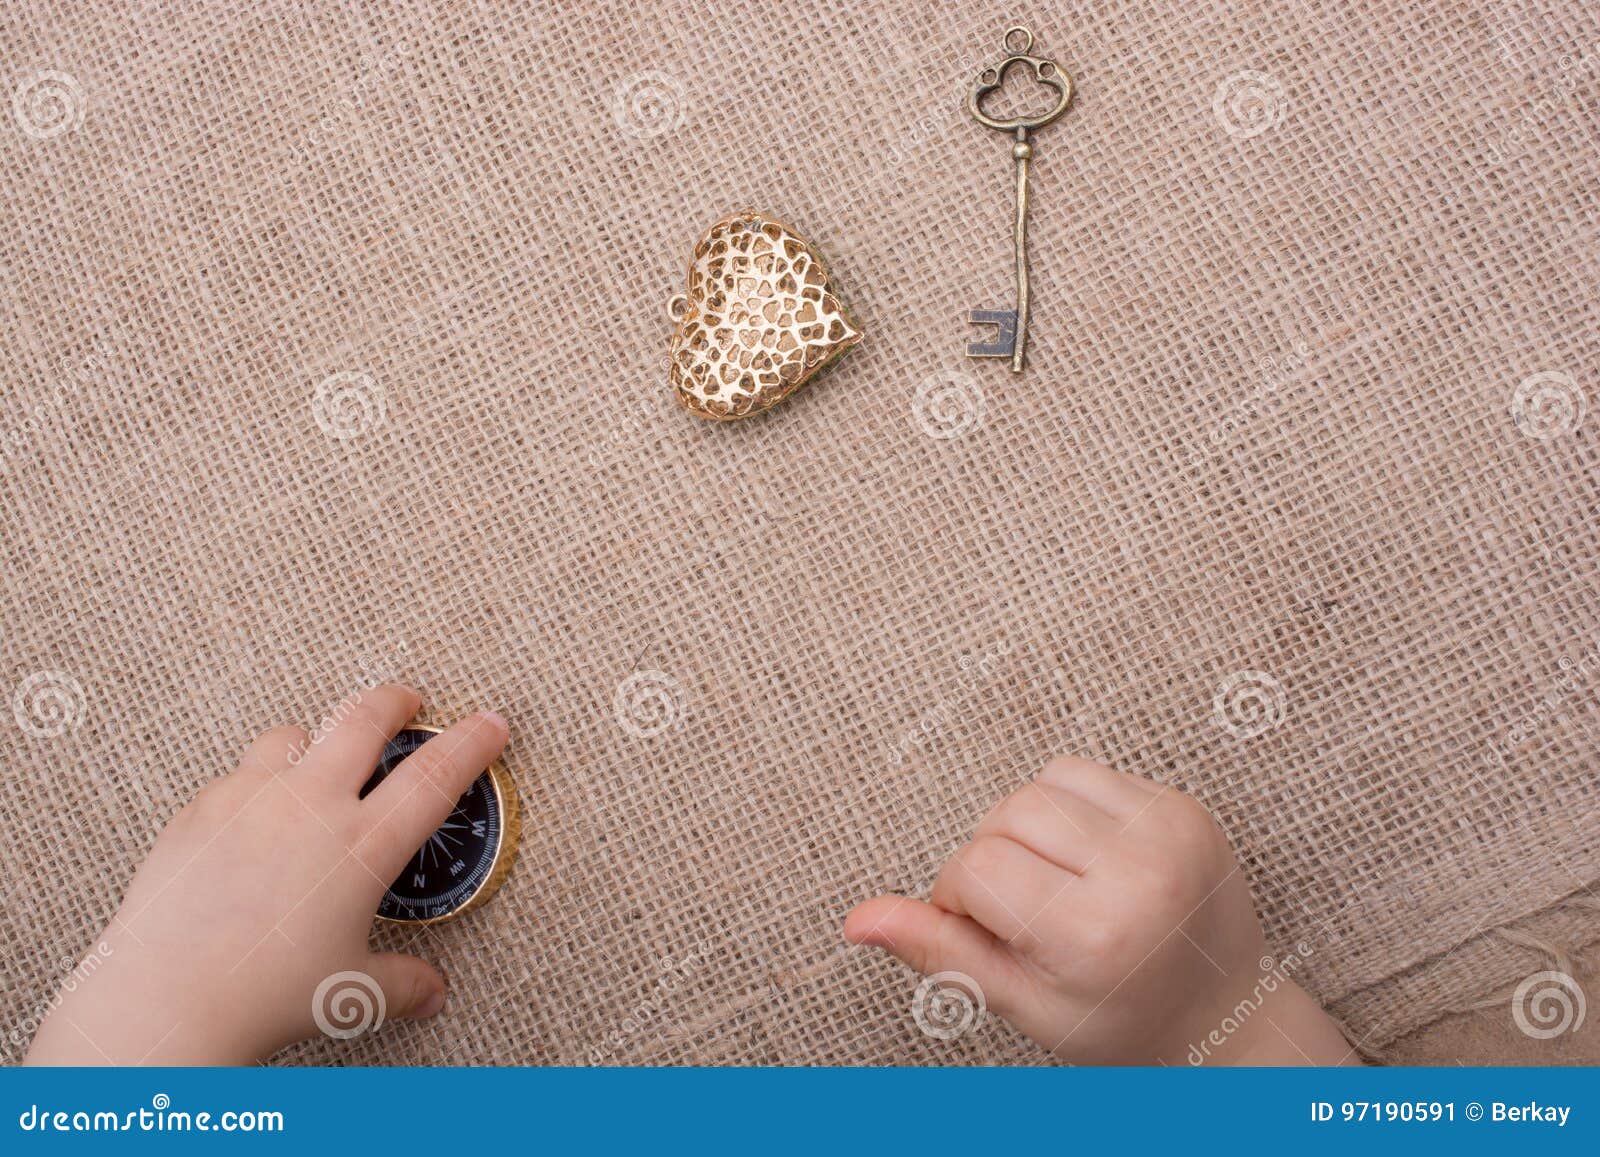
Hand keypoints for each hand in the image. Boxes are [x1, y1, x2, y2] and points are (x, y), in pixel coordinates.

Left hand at [25, 685, 508, 1065]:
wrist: (164, 1001)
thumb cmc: (260, 998)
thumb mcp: (350, 991)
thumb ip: (402, 982)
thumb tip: (430, 990)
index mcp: (362, 845)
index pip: (436, 774)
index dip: (472, 742)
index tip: (491, 724)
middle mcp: (308, 807)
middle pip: (363, 718)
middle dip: (394, 700)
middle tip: (408, 700)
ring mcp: (249, 800)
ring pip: (293, 735)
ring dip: (316, 739)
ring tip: (320, 758)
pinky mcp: (200, 811)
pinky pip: (237, 779)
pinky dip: (257, 787)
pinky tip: (255, 821)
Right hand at [844, 756, 1357, 1064]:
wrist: (1224, 1016)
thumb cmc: (1120, 1022)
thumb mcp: (1025, 1006)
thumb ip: (942, 954)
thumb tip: (857, 920)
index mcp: (1096, 934)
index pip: (976, 870)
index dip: (958, 899)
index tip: (983, 931)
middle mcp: (1140, 872)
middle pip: (1006, 815)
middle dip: (991, 858)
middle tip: (1018, 911)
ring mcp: (1170, 831)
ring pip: (1041, 785)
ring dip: (1026, 826)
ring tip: (1053, 881)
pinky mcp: (1184, 806)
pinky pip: (1088, 773)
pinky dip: (1068, 808)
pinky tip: (1088, 858)